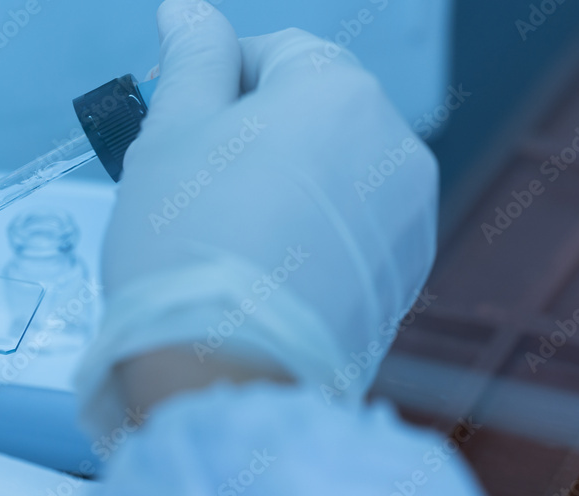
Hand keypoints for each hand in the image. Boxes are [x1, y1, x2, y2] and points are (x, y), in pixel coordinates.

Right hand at [77, 0, 437, 428]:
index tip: (178, 117)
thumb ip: (191, 58)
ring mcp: (408, 218)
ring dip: (284, 183)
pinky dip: (311, 233)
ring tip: (227, 232)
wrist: (222, 376)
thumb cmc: (186, 249)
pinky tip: (263, 267)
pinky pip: (351, 228)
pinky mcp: (403, 278)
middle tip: (194, 182)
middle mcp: (394, 146)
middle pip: (313, 111)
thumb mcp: (169, 134)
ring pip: (333, 172)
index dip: (217, 78)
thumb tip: (188, 10)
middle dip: (253, 132)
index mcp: (338, 92)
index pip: (276, 51)